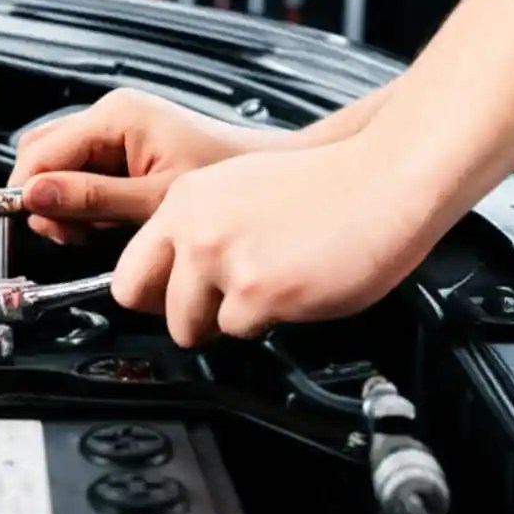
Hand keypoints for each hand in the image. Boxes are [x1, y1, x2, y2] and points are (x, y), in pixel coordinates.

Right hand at [8, 88, 296, 243]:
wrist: (263, 175)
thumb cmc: (222, 178)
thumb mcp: (150, 200)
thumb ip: (90, 199)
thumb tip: (34, 197)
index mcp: (116, 116)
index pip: (41, 151)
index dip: (27, 191)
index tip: (34, 226)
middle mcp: (112, 114)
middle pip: (43, 154)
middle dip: (46, 198)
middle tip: (72, 233)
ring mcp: (117, 128)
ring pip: (59, 166)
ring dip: (68, 203)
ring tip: (101, 228)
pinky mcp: (124, 145)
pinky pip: (83, 172)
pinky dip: (87, 202)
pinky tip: (112, 219)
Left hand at [110, 135, 448, 346]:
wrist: (385, 180)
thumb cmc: (329, 185)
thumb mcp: (240, 187)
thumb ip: (200, 224)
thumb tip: (178, 270)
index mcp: (187, 198)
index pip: (128, 265)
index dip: (149, 290)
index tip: (167, 296)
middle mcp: (196, 227)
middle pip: (137, 298)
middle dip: (172, 311)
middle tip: (212, 306)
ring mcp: (224, 260)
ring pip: (192, 325)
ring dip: (227, 318)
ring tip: (269, 286)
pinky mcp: (259, 292)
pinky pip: (243, 332)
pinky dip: (268, 321)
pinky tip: (294, 288)